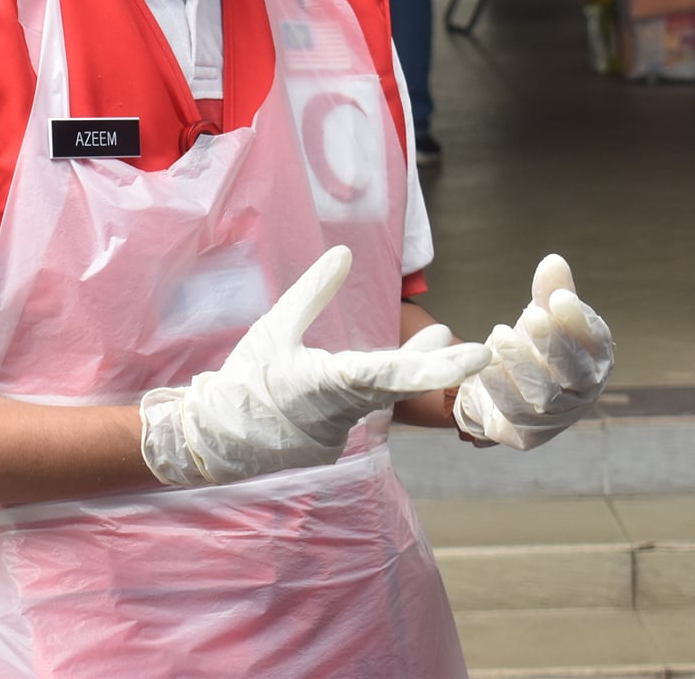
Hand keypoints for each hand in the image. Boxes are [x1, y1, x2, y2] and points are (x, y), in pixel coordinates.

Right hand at [140, 247, 491, 486]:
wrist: (214, 438)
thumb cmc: (243, 379)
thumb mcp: (274, 327)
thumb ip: (312, 292)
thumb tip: (344, 253)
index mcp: (326, 382)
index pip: (390, 373)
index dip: (434, 366)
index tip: (473, 356)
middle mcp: (342, 412)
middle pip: (401, 387)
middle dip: (441, 367)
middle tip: (480, 351)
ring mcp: (341, 432)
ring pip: (386, 396)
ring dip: (414, 368)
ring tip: (439, 336)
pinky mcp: (335, 441)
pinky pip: (364, 408)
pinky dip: (377, 385)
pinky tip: (383, 368)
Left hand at [453, 255, 613, 450]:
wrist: (505, 392)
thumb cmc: (535, 349)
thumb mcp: (543, 316)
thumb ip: (549, 292)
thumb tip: (554, 261)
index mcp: (594, 357)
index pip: (596, 341)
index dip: (579, 321)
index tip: (558, 298)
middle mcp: (583, 389)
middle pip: (575, 372)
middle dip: (554, 344)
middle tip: (533, 317)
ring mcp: (559, 415)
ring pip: (546, 395)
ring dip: (523, 365)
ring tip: (500, 335)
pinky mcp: (529, 433)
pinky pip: (515, 413)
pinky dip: (500, 387)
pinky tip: (487, 362)